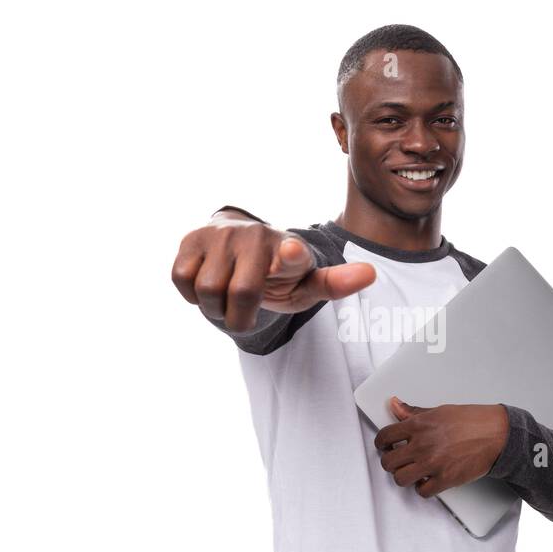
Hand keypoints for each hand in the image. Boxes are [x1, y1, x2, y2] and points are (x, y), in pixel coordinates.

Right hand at [172, 209, 375, 330]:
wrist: (241, 248)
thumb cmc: (279, 273)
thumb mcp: (306, 284)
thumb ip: (334, 283)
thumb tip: (370, 273)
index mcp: (290, 250)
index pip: (292, 254)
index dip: (290, 255)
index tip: (291, 251)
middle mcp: (256, 236)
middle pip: (239, 293)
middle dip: (239, 317)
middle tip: (245, 312)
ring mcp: (222, 234)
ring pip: (207, 290)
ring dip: (215, 308)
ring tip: (227, 298)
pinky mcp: (192, 237)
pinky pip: (182, 279)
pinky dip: (191, 295)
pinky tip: (207, 284)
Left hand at [373, 396, 509, 497]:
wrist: (497, 434)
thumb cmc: (472, 421)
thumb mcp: (440, 410)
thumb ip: (414, 412)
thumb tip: (395, 405)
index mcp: (418, 425)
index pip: (385, 437)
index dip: (381, 444)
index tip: (384, 447)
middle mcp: (422, 445)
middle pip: (388, 462)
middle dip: (390, 462)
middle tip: (398, 460)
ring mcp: (432, 463)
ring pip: (400, 479)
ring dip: (404, 477)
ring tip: (412, 472)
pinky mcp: (445, 479)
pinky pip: (422, 491)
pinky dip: (423, 488)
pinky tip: (427, 480)